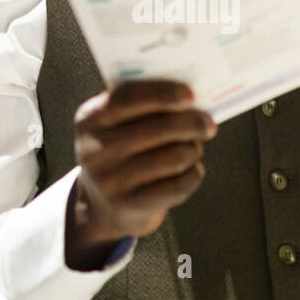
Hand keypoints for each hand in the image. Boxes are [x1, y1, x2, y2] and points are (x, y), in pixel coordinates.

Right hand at [69, 79, 217, 251]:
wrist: (105, 204)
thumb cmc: (123, 150)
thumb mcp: (118, 124)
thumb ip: (145, 105)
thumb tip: (192, 97)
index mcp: (90, 119)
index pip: (127, 98)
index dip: (162, 94)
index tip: (190, 95)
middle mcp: (94, 150)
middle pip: (158, 129)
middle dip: (192, 123)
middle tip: (209, 124)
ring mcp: (110, 182)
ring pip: (174, 157)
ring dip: (193, 149)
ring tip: (195, 147)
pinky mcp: (130, 206)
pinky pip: (179, 185)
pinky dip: (194, 173)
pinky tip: (192, 169)